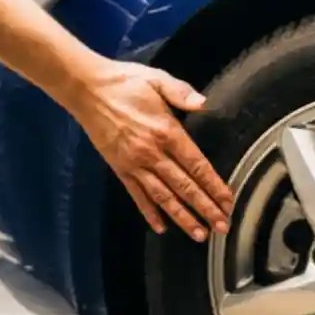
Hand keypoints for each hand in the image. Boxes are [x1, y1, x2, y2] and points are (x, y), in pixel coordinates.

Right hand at [70, 61, 233, 240]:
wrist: (86, 90)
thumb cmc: (125, 83)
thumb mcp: (157, 79)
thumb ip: (181, 92)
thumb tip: (203, 104)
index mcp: (166, 131)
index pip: (196, 165)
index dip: (214, 186)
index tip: (228, 202)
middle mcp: (152, 153)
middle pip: (184, 186)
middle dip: (205, 209)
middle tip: (223, 227)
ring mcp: (135, 164)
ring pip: (163, 197)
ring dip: (182, 217)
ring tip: (200, 235)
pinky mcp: (120, 169)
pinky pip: (137, 195)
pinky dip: (149, 213)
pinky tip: (161, 228)